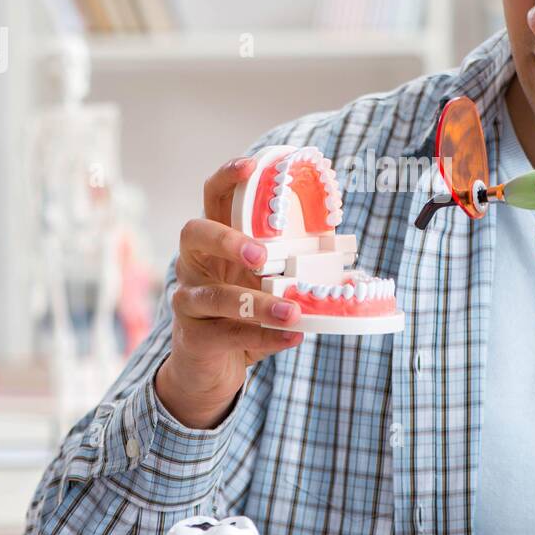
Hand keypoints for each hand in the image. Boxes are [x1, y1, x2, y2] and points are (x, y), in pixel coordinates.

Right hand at [155, 156, 304, 428]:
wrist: (215, 368)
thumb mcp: (269, 283)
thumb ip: (294, 266)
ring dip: (256, 301)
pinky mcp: (194, 335)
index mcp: (216, 242)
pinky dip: (263, 336)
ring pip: (212, 294)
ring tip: (292, 310)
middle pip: (194, 234)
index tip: (252, 166)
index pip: (214, 198)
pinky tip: (292, 337)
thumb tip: (346, 257)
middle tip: (261, 254)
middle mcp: (195, 264)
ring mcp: (188, 299)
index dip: (228, 178)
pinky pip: (227, 333)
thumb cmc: (245, 313)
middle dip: (227, 239)